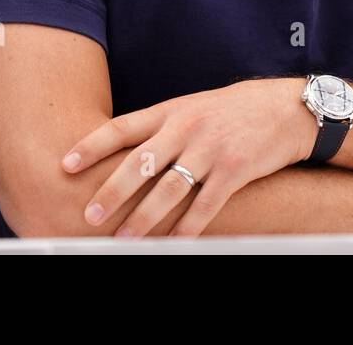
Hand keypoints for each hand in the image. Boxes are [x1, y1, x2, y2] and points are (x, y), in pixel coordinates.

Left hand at [61, 78, 318, 237]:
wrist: (287, 108)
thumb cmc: (235, 110)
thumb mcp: (194, 108)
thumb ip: (163, 128)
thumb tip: (126, 152)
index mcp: (172, 111)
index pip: (123, 127)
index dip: (92, 146)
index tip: (65, 164)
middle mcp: (187, 128)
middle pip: (141, 163)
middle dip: (112, 192)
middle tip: (89, 215)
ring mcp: (211, 148)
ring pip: (169, 190)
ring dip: (144, 219)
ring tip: (124, 240)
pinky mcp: (235, 169)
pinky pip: (205, 205)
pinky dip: (188, 228)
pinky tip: (174, 244)